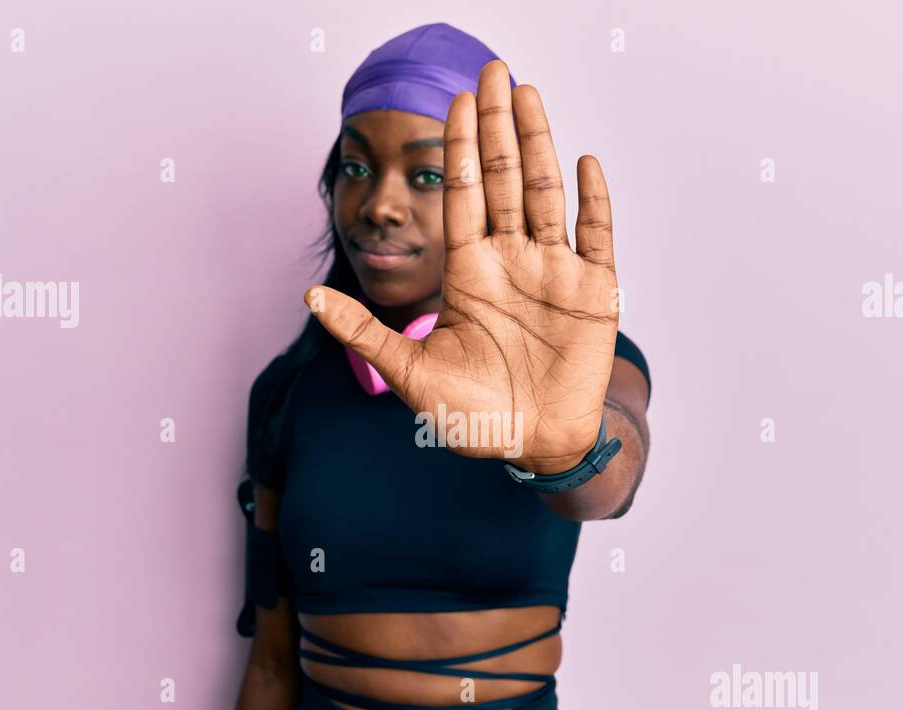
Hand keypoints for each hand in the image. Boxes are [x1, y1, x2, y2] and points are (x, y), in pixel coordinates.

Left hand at [304, 59, 621, 474]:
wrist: (534, 446)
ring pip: (545, 194)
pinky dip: (592, 201)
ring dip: (539, 144)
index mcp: (470, 275)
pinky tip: (585, 163)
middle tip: (494, 70)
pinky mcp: (592, 293)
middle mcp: (511, 263)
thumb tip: (307, 300)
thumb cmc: (474, 416)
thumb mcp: (409, 374)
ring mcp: (553, 273)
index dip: (462, 149)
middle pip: (505, 180)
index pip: (465, 197)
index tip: (456, 100)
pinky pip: (595, 237)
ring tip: (529, 95)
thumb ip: (364, 334)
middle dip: (497, 126)